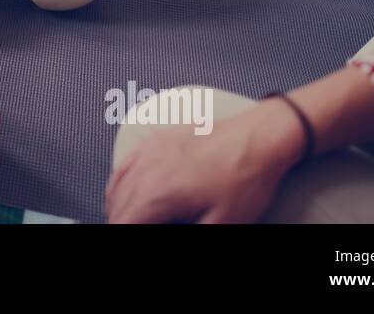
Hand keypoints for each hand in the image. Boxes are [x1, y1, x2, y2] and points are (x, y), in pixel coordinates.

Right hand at [105, 99, 303, 223]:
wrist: (258, 138)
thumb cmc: (244, 177)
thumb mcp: (223, 223)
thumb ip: (190, 234)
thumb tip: (170, 231)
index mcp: (158, 194)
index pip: (124, 222)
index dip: (124, 231)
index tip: (131, 235)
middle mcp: (146, 171)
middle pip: (117, 208)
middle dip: (122, 221)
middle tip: (135, 227)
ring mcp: (148, 152)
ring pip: (116, 187)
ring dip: (119, 208)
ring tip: (130, 220)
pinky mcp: (156, 141)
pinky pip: (124, 166)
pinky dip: (118, 184)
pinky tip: (125, 192)